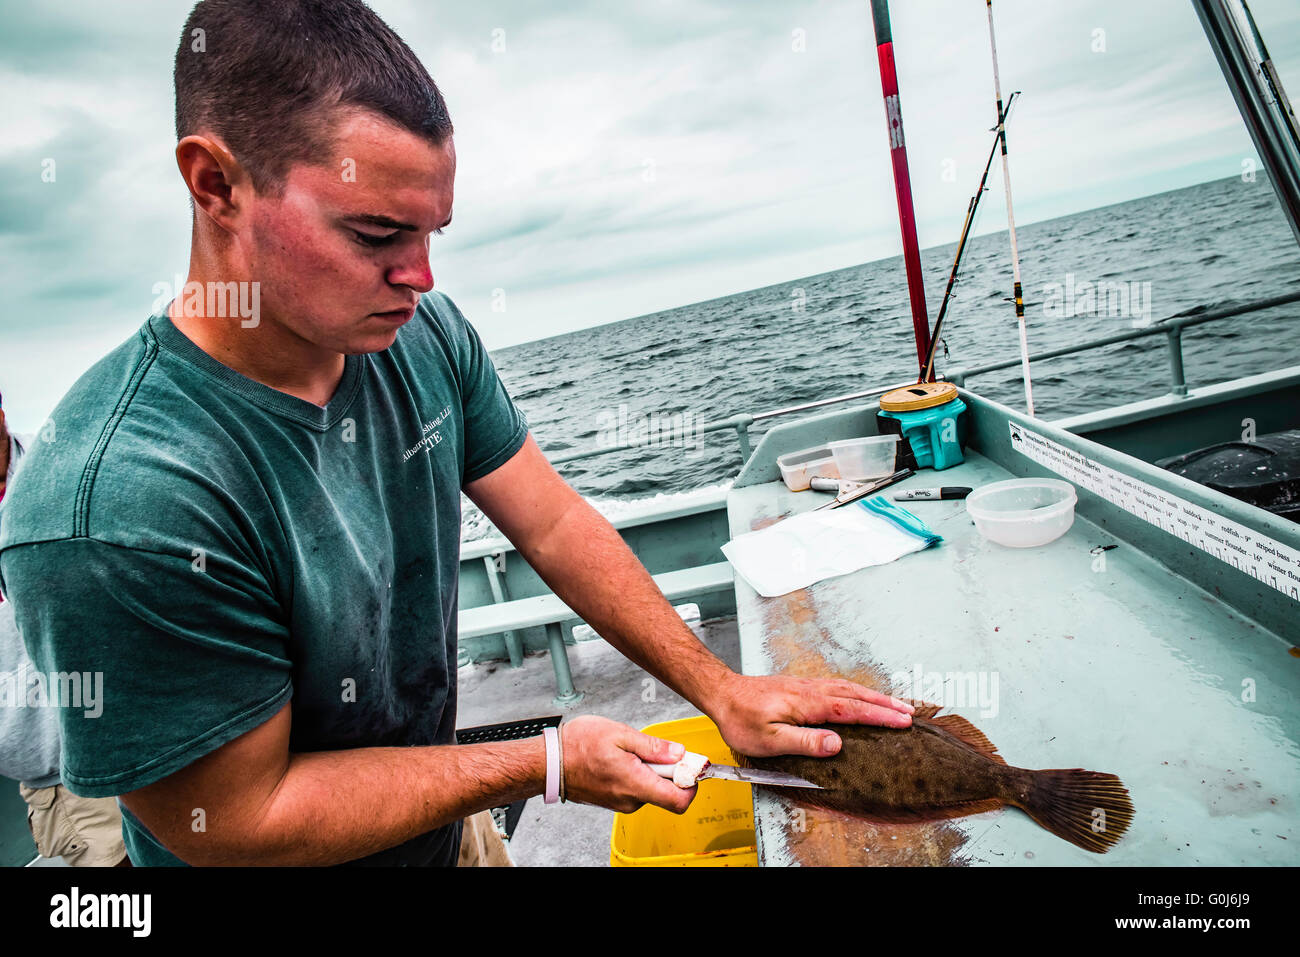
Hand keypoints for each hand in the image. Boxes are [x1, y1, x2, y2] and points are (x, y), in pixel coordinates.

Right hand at [560, 715, 697, 814]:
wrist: (550, 762)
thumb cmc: (578, 746)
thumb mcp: (619, 734)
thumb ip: (653, 746)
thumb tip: (679, 754)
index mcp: (636, 784)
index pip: (680, 800)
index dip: (692, 783)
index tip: (690, 765)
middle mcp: (631, 800)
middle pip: (668, 792)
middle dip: (669, 770)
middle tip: (652, 749)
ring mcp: (623, 803)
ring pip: (652, 788)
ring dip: (650, 770)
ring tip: (628, 751)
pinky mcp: (615, 801)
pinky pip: (637, 789)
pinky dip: (637, 774)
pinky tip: (621, 759)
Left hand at [709, 674, 913, 758]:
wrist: (722, 693)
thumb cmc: (741, 719)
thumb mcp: (770, 740)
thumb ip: (805, 742)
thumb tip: (837, 744)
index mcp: (807, 704)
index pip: (852, 709)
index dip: (880, 715)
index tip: (903, 721)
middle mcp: (811, 691)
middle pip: (856, 695)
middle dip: (885, 703)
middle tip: (910, 712)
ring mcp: (806, 686)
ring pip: (847, 688)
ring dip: (873, 696)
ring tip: (893, 704)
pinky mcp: (800, 687)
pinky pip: (836, 686)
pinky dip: (856, 691)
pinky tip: (859, 697)